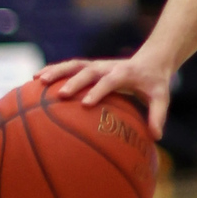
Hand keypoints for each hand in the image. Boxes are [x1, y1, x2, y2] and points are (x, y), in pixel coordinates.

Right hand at [39, 53, 174, 137]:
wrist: (152, 60)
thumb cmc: (155, 82)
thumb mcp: (161, 97)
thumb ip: (158, 115)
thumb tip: (156, 137)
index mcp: (125, 73)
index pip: (110, 81)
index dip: (98, 91)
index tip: (86, 104)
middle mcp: (108, 66)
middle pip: (88, 71)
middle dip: (74, 82)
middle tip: (59, 95)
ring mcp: (97, 65)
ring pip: (74, 65)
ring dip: (56, 71)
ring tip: (37, 80)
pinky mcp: (90, 66)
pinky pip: (69, 67)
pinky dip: (53, 70)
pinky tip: (34, 79)